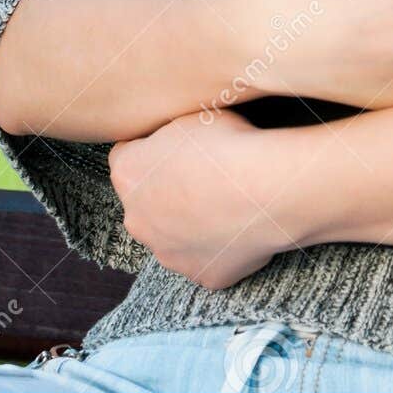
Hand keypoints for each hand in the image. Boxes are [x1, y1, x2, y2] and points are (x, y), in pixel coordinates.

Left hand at [108, 110, 292, 290]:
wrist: (265, 189)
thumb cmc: (228, 144)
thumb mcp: (188, 117)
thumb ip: (168, 134)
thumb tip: (174, 140)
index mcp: (128, 174)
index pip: (127, 156)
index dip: (155, 148)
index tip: (181, 146)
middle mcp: (137, 220)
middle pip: (147, 203)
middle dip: (168, 193)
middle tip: (206, 176)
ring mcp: (168, 254)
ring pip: (174, 236)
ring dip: (193, 223)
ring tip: (229, 203)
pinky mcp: (202, 275)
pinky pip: (208, 258)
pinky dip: (221, 246)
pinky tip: (242, 227)